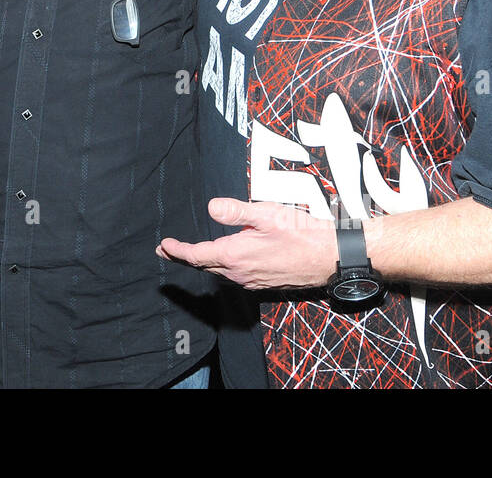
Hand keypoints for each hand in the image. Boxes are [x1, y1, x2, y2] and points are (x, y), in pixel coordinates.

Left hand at [157, 198, 338, 290]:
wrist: (329, 257)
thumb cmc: (301, 232)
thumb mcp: (267, 214)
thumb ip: (237, 211)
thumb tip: (211, 207)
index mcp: (235, 255)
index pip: (196, 256)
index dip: (177, 251)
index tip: (162, 246)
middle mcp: (239, 273)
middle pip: (203, 266)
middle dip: (182, 258)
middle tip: (165, 251)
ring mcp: (251, 280)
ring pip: (219, 272)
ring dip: (201, 263)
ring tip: (188, 255)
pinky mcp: (263, 283)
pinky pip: (234, 276)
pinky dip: (220, 268)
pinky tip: (221, 262)